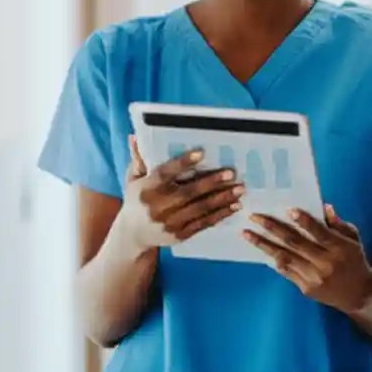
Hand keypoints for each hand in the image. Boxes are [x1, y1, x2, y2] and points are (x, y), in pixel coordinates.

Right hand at [115, 135, 244, 253]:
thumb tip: (136, 135)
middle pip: (188, 192)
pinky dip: (220, 215)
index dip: (183, 163)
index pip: (166, 173)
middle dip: (211, 183)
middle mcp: (158, 206)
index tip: (202, 153)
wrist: (132, 235)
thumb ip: (138, 158)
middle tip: (232, 173)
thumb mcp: (133, 179)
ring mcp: (169, 223)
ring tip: (240, 189)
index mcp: (147, 188)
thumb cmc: (137, 200)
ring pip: (199, 209)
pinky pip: (203, 224)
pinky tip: (235, 206)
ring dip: (222, 199)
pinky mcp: (179, 235)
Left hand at [243, 204, 371, 314]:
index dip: (303, 221)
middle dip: (272, 228)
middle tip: (254, 217)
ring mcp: (314, 277)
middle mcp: (325, 263)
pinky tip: (262, 250)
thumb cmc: (355, 260)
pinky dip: (274, 259)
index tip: (287, 209)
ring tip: (246, 234)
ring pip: (285, 257)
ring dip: (264, 245)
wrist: (358, 294)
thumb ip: (339, 224)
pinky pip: (286, 271)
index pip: (318, 232)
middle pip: (295, 243)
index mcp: (340, 248)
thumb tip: (324, 207)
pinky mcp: (306, 288)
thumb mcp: (353, 239)